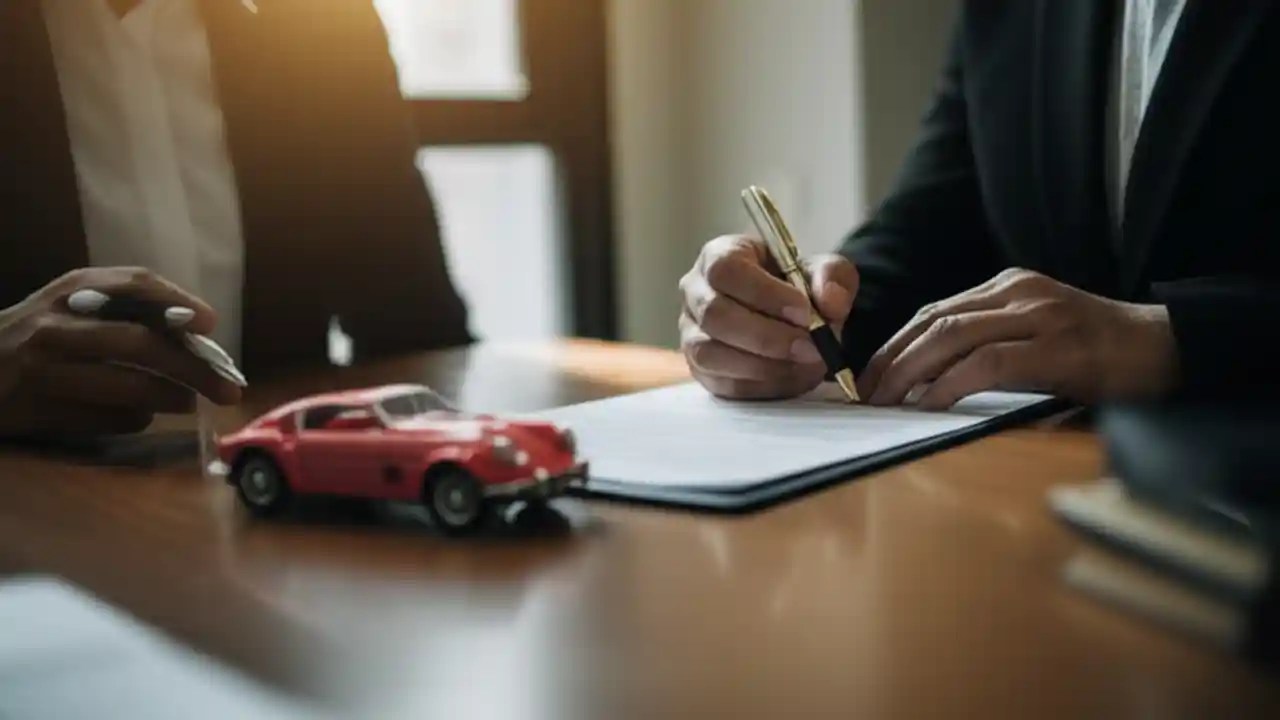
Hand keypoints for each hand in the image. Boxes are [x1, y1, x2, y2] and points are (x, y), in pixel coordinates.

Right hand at [0, 267, 242, 436]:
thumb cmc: (37, 336)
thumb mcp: (72, 307)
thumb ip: (125, 311)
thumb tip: (198, 336)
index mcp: (72, 290)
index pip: (135, 284)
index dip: (178, 303)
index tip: (210, 324)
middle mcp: (57, 324)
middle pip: (139, 342)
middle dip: (192, 367)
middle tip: (229, 388)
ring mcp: (44, 368)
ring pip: (127, 385)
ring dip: (170, 397)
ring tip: (190, 401)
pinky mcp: (37, 408)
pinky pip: (105, 418)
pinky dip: (135, 418)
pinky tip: (143, 415)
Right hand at [679, 235, 859, 398]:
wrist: (788, 318)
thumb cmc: (795, 287)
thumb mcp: (821, 271)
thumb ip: (832, 278)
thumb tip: (830, 302)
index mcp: (719, 256)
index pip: (726, 270)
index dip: (764, 293)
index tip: (804, 312)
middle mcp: (696, 294)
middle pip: (715, 315)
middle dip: (767, 336)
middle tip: (811, 347)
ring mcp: (691, 335)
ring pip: (712, 354)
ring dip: (764, 364)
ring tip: (806, 363)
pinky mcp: (701, 371)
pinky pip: (724, 385)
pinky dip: (763, 385)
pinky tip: (793, 376)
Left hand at [858, 268, 1177, 408]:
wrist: (1167, 348)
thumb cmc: (1101, 353)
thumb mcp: (1038, 336)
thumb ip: (992, 346)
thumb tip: (931, 383)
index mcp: (1009, 287)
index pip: (935, 311)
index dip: (896, 344)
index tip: (870, 375)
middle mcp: (1017, 292)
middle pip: (933, 320)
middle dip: (890, 358)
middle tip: (864, 393)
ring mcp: (1037, 314)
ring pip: (950, 335)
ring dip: (908, 371)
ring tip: (885, 401)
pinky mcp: (1055, 346)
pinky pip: (986, 363)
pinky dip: (949, 384)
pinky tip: (929, 405)